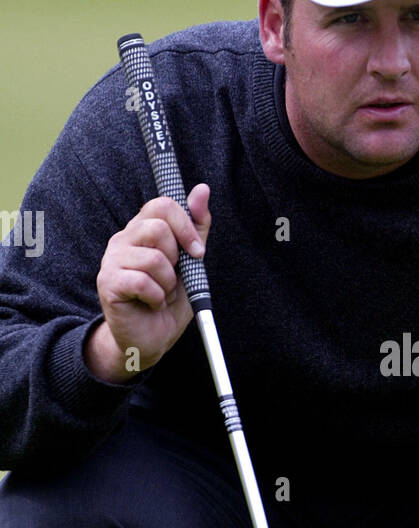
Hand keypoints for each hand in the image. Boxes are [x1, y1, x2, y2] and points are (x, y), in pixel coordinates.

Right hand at [85, 185, 210, 382]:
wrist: (151, 338)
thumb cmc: (170, 300)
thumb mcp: (191, 263)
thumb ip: (196, 228)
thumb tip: (202, 189)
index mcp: (142, 230)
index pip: (162, 205)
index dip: (185, 225)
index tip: (198, 251)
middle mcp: (123, 240)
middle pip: (158, 228)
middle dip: (177, 257)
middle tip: (173, 277)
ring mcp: (112, 261)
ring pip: (153, 258)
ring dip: (167, 282)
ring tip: (161, 294)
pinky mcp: (107, 283)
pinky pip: (142, 281)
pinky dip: (156, 297)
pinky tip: (152, 303)